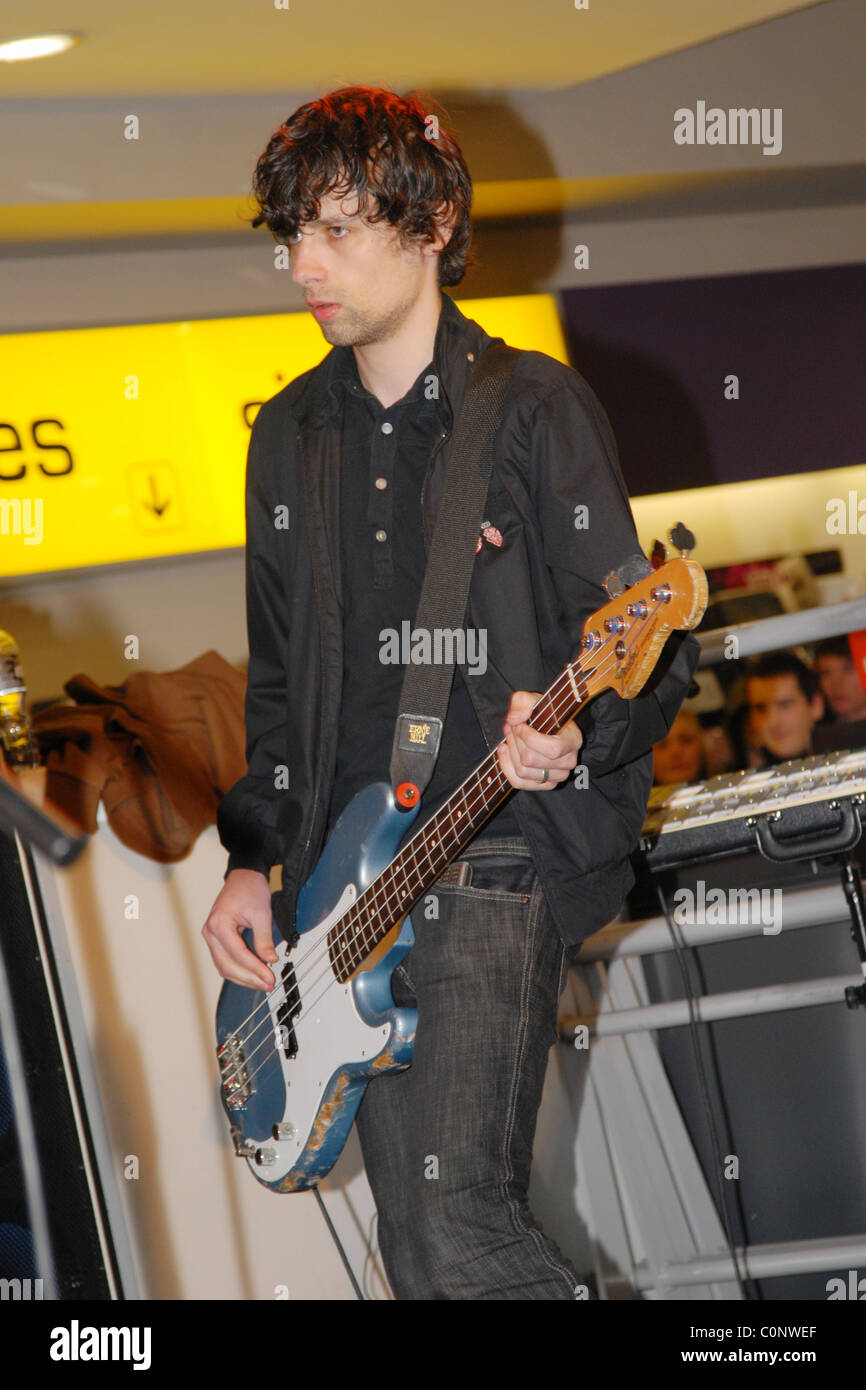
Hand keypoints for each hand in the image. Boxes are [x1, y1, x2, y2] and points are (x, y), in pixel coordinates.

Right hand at [202, 868, 278, 989]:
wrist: (243, 877)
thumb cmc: (250, 889)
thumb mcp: (262, 913)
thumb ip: (264, 939)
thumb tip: (270, 960)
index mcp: (219, 924)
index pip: (237, 954)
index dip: (254, 969)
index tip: (269, 977)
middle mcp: (210, 932)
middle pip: (227, 965)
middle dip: (248, 978)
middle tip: (268, 984)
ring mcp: (211, 937)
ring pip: (224, 967)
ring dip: (243, 978)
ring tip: (262, 983)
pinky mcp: (216, 939)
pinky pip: (224, 961)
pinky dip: (238, 970)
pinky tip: (252, 975)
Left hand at [497, 690, 582, 790]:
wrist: (547, 726)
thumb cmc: (543, 713)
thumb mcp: (534, 700)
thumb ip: (522, 702)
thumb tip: (514, 720)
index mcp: (573, 740)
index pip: (551, 748)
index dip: (528, 738)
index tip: (518, 725)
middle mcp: (569, 761)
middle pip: (530, 760)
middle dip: (515, 741)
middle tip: (510, 727)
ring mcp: (558, 775)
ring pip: (522, 771)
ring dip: (510, 752)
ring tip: (509, 737)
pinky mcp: (546, 784)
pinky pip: (519, 782)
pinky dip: (506, 767)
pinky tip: (505, 752)